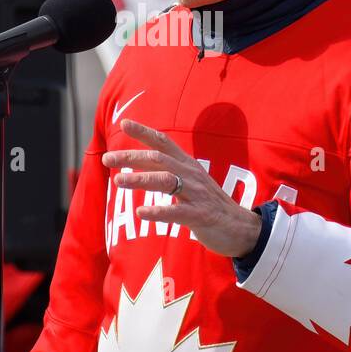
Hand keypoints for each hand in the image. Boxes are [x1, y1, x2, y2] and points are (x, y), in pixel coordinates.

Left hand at [102, 119, 262, 258]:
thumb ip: (169, 172)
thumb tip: (141, 163)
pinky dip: (158, 211)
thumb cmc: (210, 205)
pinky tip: (141, 211)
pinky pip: (178, 212)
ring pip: (166, 181)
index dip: (144, 132)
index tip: (124, 123)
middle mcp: (192, 175)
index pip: (164, 142)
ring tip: (118, 181)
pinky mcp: (201, 215)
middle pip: (159, 159)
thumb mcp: (191, 183)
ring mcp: (197, 195)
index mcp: (188, 165)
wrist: (242, 228)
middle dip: (132, 157)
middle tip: (108, 158)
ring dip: (141, 180)